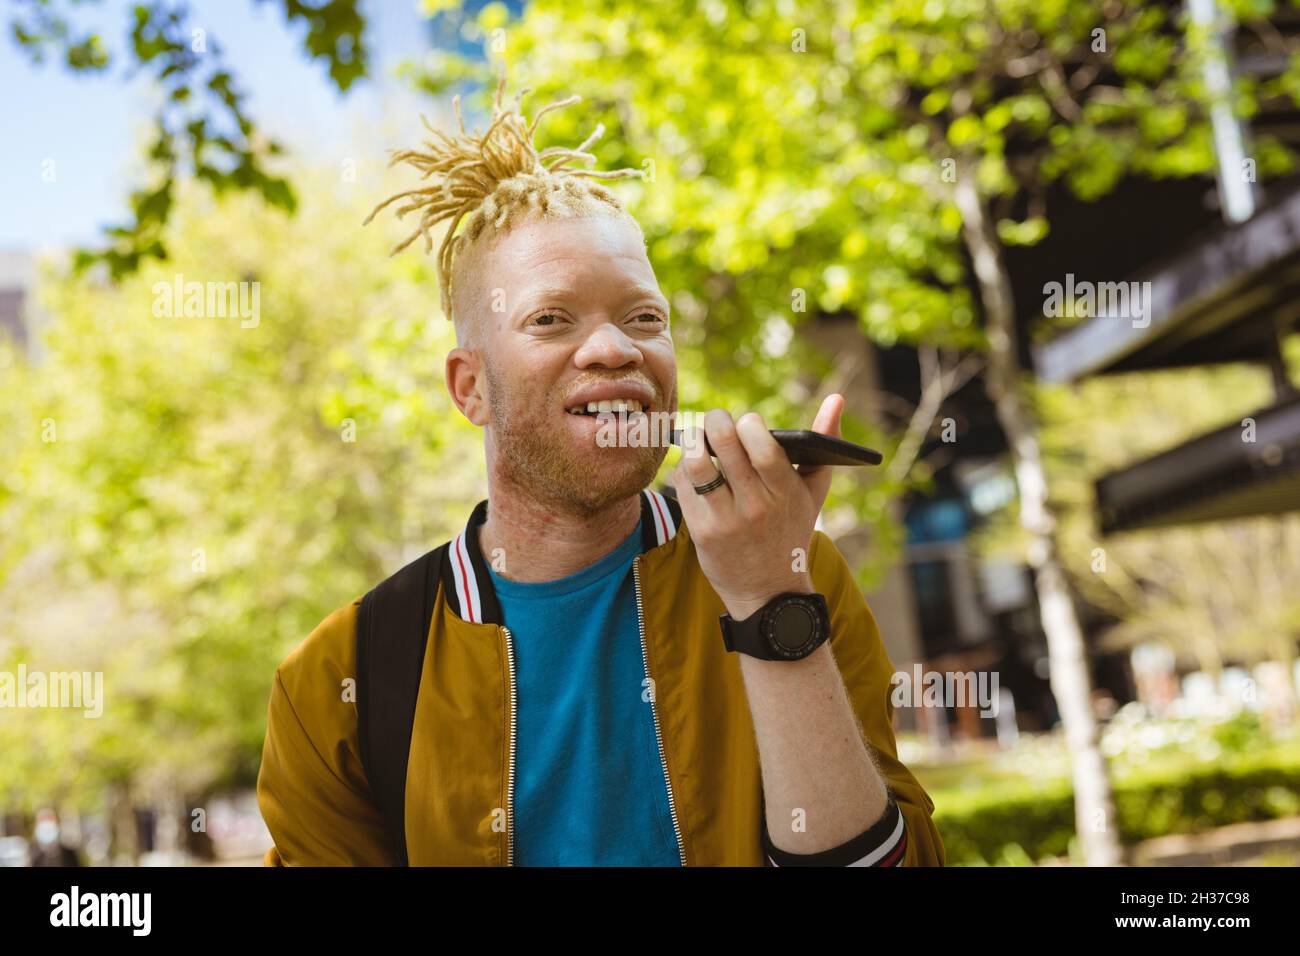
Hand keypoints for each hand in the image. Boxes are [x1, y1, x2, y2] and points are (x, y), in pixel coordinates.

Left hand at [672, 394, 844, 619]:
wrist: (768, 591)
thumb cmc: (791, 529)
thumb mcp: (814, 490)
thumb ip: (825, 443)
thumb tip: (836, 399)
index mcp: (786, 492)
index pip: (765, 448)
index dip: (751, 425)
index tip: (748, 422)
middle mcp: (756, 506)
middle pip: (726, 446)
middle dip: (716, 422)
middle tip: (717, 420)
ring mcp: (726, 520)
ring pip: (696, 465)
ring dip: (692, 442)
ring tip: (698, 438)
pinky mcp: (701, 532)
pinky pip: (683, 486)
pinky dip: (684, 468)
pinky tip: (694, 467)